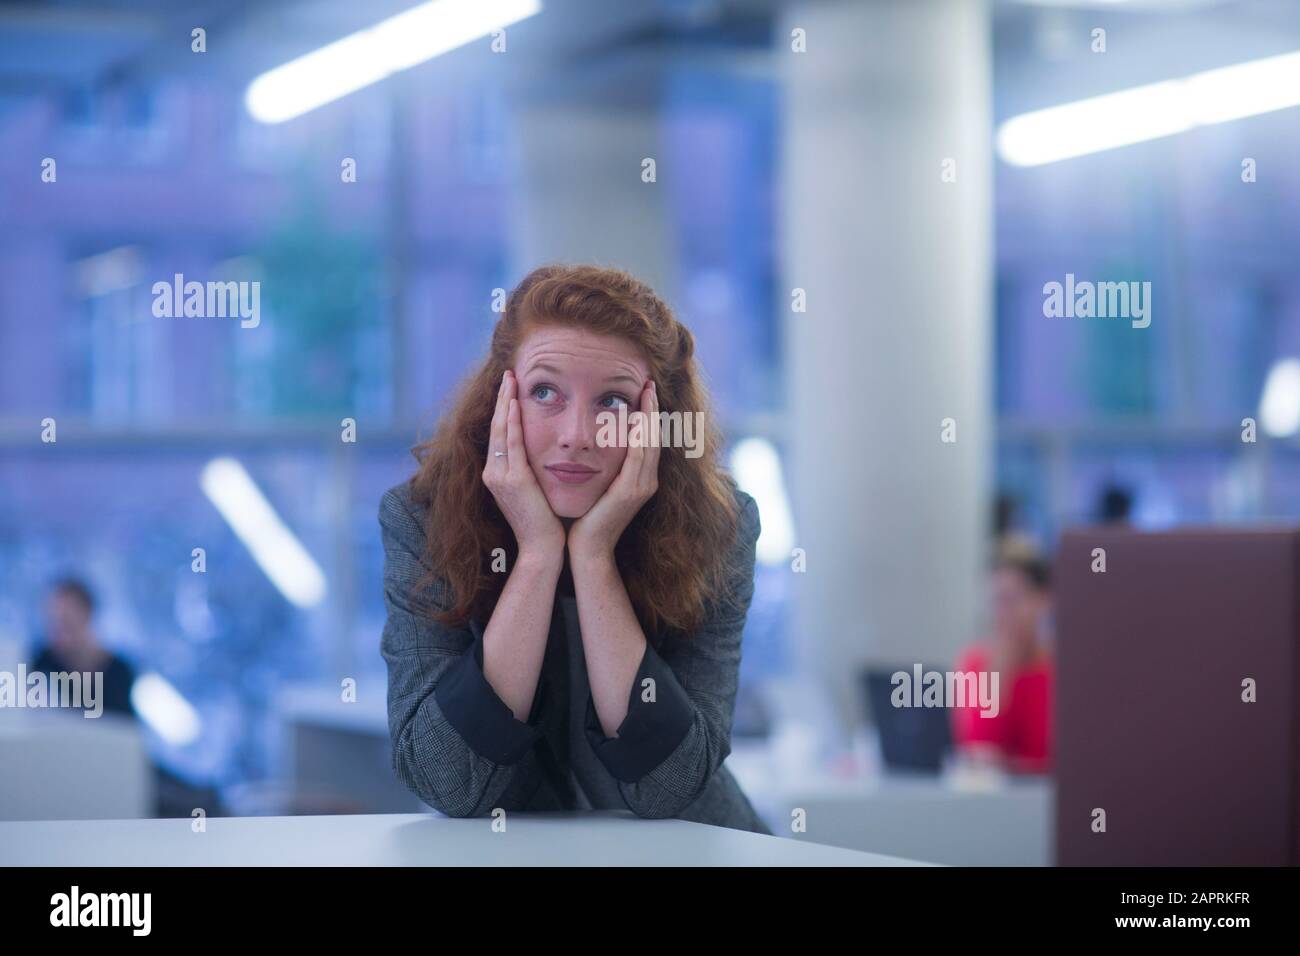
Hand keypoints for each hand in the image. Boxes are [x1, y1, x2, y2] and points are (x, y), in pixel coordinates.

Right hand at [481, 370, 564, 561]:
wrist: (543, 549)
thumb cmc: (546, 522)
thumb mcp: (535, 490)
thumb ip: (532, 470)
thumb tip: (543, 450)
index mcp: (498, 475)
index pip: (500, 433)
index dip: (504, 409)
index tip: (511, 387)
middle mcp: (493, 473)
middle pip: (496, 426)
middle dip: (502, 399)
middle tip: (508, 373)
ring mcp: (499, 477)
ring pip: (500, 430)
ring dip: (505, 402)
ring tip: (510, 380)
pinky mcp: (511, 481)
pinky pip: (510, 444)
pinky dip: (511, 422)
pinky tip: (514, 404)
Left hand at [568, 379, 660, 561]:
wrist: (587, 549)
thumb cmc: (586, 517)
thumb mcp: (599, 485)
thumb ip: (605, 466)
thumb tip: (594, 442)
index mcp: (640, 479)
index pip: (648, 440)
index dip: (649, 415)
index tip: (644, 391)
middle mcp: (647, 481)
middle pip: (655, 437)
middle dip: (653, 409)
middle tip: (650, 383)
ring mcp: (642, 486)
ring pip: (651, 443)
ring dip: (650, 415)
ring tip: (647, 392)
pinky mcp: (631, 491)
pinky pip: (639, 456)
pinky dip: (640, 435)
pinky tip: (638, 417)